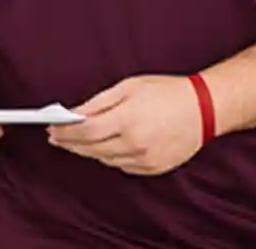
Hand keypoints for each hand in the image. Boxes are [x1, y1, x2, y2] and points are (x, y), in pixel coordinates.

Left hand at [47, 75, 203, 175]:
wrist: (204, 109)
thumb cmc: (166, 92)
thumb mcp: (129, 87)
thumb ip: (98, 102)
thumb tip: (74, 114)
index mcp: (128, 120)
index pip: (85, 132)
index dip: (64, 132)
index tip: (51, 129)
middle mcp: (136, 144)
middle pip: (91, 149)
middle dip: (70, 143)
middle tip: (56, 136)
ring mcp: (145, 159)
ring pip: (104, 159)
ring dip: (88, 150)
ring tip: (77, 140)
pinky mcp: (153, 169)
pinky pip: (121, 165)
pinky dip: (109, 156)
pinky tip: (103, 146)